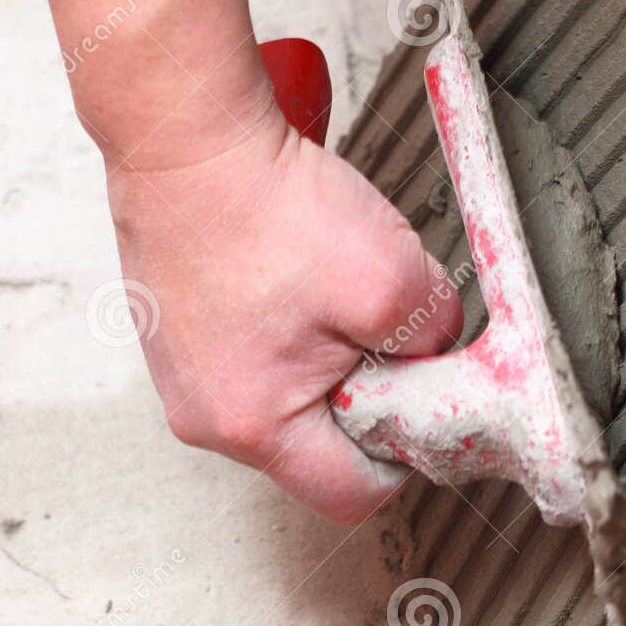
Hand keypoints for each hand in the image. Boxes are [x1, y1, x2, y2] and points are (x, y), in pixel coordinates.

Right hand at [107, 107, 461, 524]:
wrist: (183, 131)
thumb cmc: (262, 204)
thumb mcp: (392, 280)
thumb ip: (437, 341)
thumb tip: (443, 363)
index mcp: (252, 426)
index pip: (352, 494)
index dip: (404, 455)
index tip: (422, 403)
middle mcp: (206, 418)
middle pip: (319, 449)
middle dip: (367, 395)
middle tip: (379, 329)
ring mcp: (186, 378)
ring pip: (292, 400)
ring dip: (331, 354)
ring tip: (332, 289)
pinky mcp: (182, 337)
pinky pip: (260, 358)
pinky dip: (295, 324)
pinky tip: (297, 271)